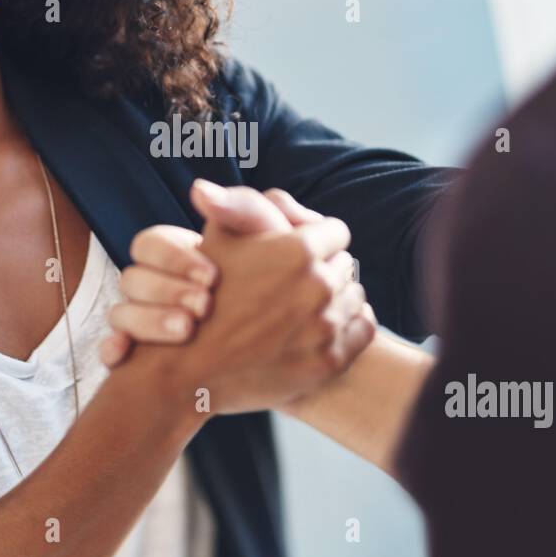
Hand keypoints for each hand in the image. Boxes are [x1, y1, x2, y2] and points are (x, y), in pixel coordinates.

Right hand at [104, 180, 376, 414]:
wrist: (192, 370)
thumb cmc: (200, 299)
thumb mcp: (213, 242)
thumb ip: (230, 207)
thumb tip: (204, 187)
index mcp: (297, 250)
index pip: (336, 232)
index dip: (316, 239)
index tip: (299, 251)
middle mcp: (318, 286)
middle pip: (345, 265)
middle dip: (325, 270)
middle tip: (298, 283)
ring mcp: (326, 326)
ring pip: (355, 297)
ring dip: (337, 299)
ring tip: (306, 307)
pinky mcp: (330, 360)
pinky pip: (363, 329)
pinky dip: (350, 326)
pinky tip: (323, 328)